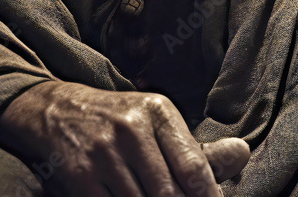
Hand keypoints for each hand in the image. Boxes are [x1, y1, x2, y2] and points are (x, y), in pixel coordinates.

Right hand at [0, 80, 249, 196]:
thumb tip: (243, 155)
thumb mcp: (157, 121)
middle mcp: (131, 127)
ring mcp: (103, 151)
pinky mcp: (79, 174)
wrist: (54, 110)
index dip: (208, 196)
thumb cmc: (118, 120)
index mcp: (158, 110)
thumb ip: (198, 148)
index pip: (193, 166)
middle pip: (169, 193)